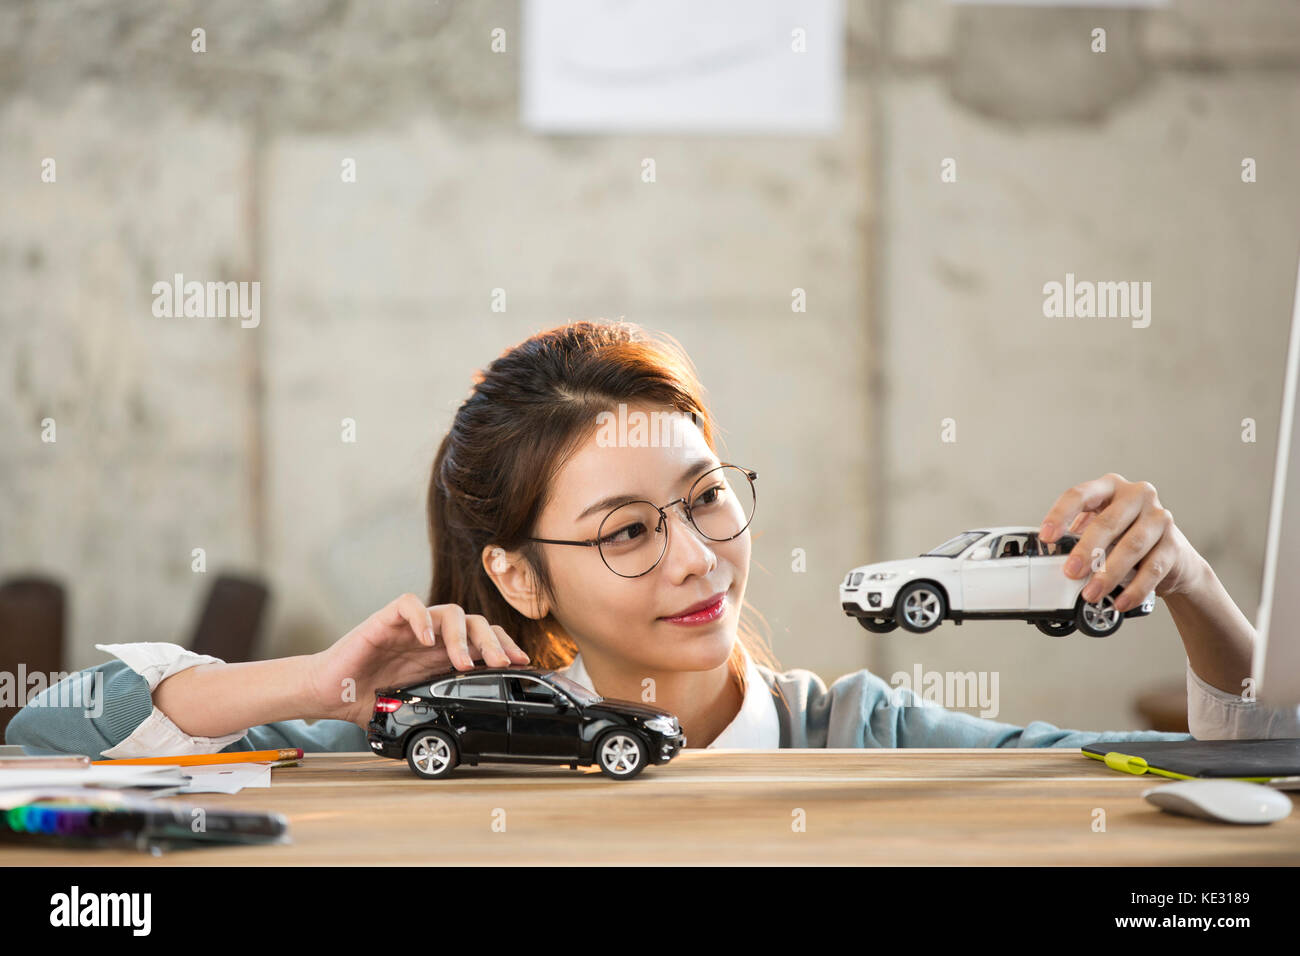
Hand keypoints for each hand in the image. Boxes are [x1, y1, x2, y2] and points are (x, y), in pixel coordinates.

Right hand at [304, 593, 529, 726]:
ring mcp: (409, 627)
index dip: (504, 647)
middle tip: (500, 664)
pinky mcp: (384, 621)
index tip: (521, 664)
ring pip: (448, 612)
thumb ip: (438, 711)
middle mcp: (430, 637)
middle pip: (474, 624)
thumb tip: (468, 737)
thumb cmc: (367, 700)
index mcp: (440, 655)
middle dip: (492, 642)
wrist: (327, 694)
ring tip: (462, 662)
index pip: (482, 639)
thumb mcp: (414, 709)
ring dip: (460, 636)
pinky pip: (408, 604)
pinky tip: (426, 638)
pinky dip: (421, 617)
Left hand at [1038, 473, 1207, 612]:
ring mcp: (1159, 518)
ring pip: (1132, 546)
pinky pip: (1153, 569)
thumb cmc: (1126, 536)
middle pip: (1108, 522)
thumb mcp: (1100, 530)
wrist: (1172, 556)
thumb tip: (1053, 558)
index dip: (1060, 515)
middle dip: (1086, 550)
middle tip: (1071, 572)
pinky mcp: (1175, 544)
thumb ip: (1079, 537)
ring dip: (1108, 573)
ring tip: (1092, 592)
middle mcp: (1137, 496)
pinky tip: (1120, 601)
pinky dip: (1134, 589)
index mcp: (1110, 486)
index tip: (1046, 537)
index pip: (1080, 495)